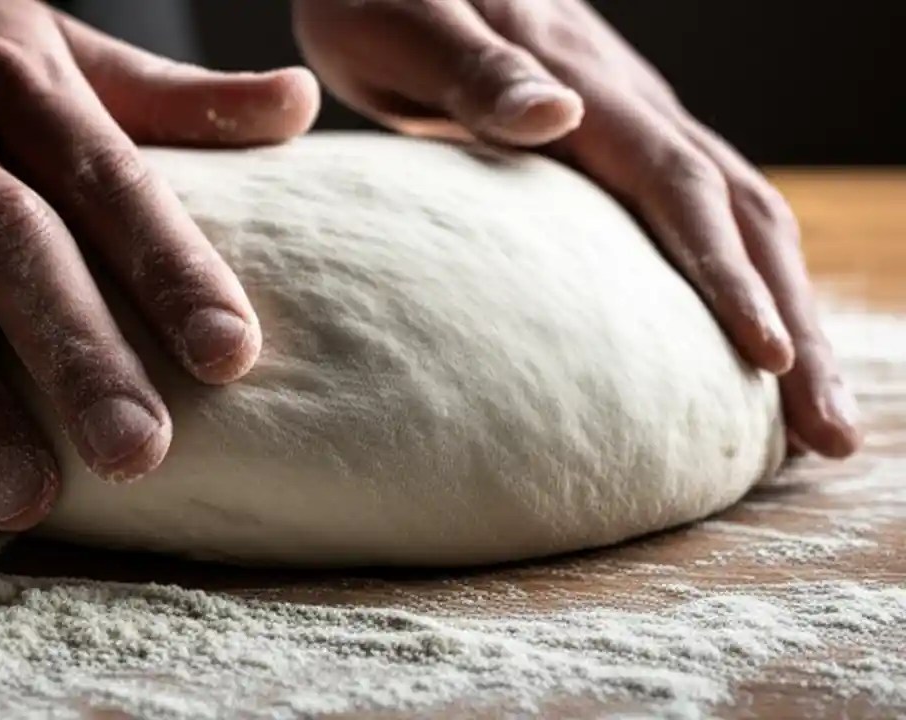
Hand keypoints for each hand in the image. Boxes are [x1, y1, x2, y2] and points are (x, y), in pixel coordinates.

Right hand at [0, 0, 318, 538]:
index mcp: (15, 81)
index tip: (232, 355)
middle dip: (75, 351)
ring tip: (27, 504)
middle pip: (10, 245)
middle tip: (139, 455)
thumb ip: (164, 94)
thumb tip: (296, 109)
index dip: (169, 266)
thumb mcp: (37, 39)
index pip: (107, 178)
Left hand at [293, 0, 859, 457]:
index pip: (679, 188)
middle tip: (830, 436)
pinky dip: (745, 285)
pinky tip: (751, 345)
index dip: (728, 275)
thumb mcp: (409, 27)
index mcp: (588, 89)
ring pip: (741, 219)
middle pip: (742, 215)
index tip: (769, 360)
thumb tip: (557, 115)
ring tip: (813, 420)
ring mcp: (636, 123)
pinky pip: (705, 216)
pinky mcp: (621, 142)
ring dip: (788, 315)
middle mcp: (632, 107)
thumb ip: (477, 74)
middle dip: (794, 325)